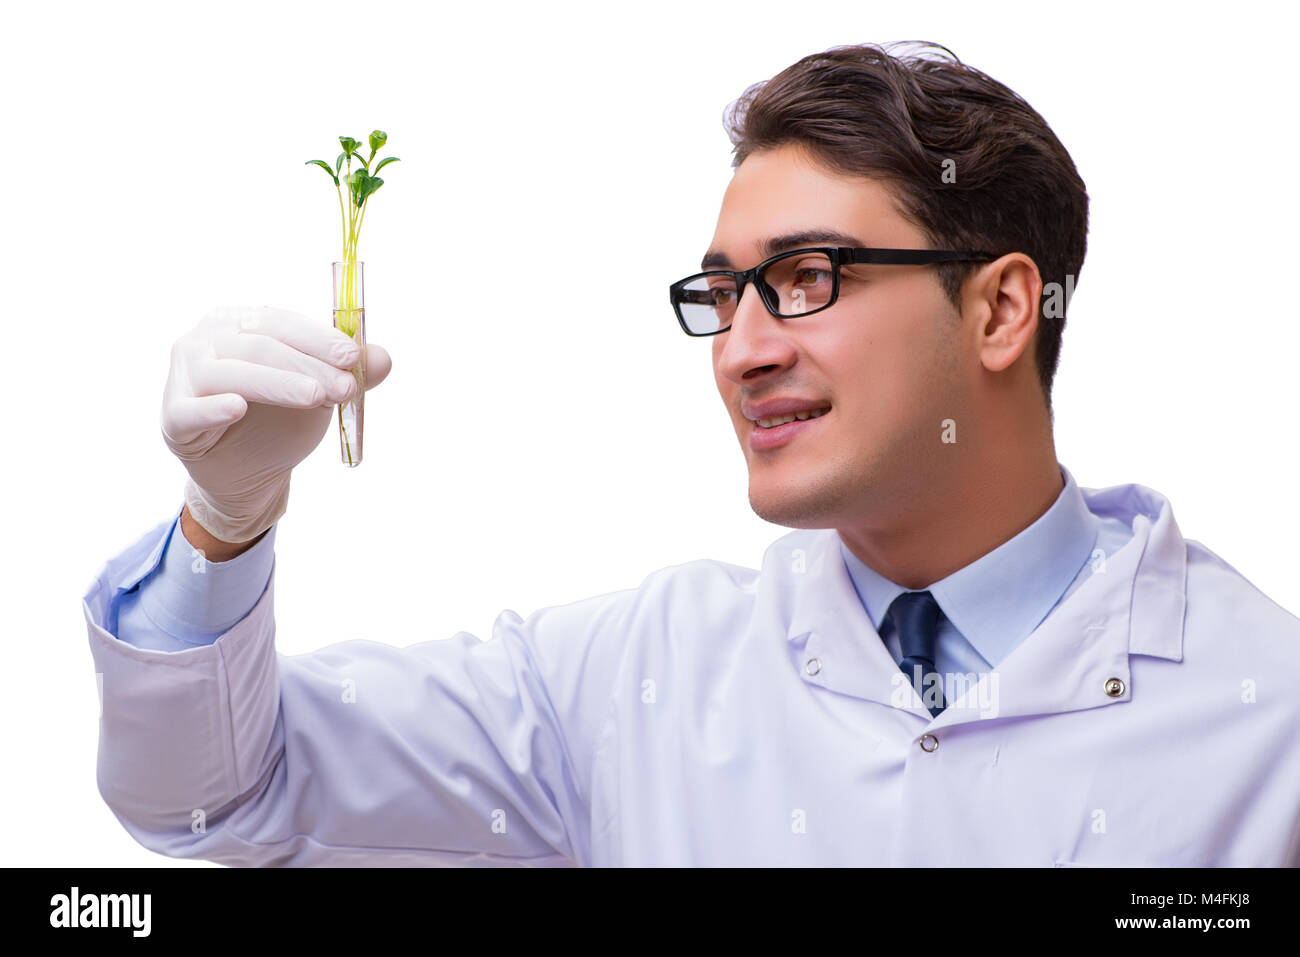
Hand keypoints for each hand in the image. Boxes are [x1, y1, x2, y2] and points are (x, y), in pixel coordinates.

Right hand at [161, 305, 392, 542]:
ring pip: (233, 373)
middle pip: (260, 345)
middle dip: (308, 366)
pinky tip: (237, 408)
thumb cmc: (277, 420)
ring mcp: (183, 375)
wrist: (246, 473)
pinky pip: (192, 410)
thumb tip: (384, 358)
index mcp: (238, 322)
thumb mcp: (319, 393)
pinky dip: (215, 408)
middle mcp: (204, 340)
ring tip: (315, 396)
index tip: (353, 356)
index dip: (318, 337)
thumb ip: (349, 374)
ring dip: (278, 383)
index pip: (280, 322)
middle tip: (347, 387)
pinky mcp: (173, 416)